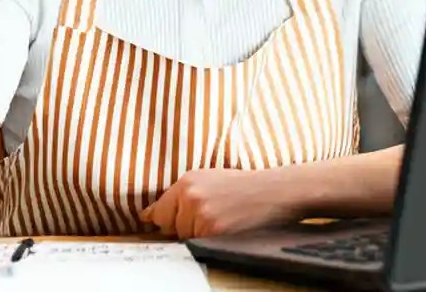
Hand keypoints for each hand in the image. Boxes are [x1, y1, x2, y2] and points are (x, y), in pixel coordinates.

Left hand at [139, 168, 297, 239]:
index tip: (161, 226)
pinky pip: (199, 245)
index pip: (157, 212)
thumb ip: (181, 195)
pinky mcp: (213, 231)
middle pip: (170, 229)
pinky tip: (226, 230)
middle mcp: (190, 197)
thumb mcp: (209, 179)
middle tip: (212, 217)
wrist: (275, 192)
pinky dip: (209, 243)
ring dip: (198, 236)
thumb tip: (150, 217)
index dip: (164, 221)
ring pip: (185, 239)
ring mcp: (200, 215)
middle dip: (184, 228)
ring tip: (223, 222)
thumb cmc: (245, 187)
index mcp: (186, 182)